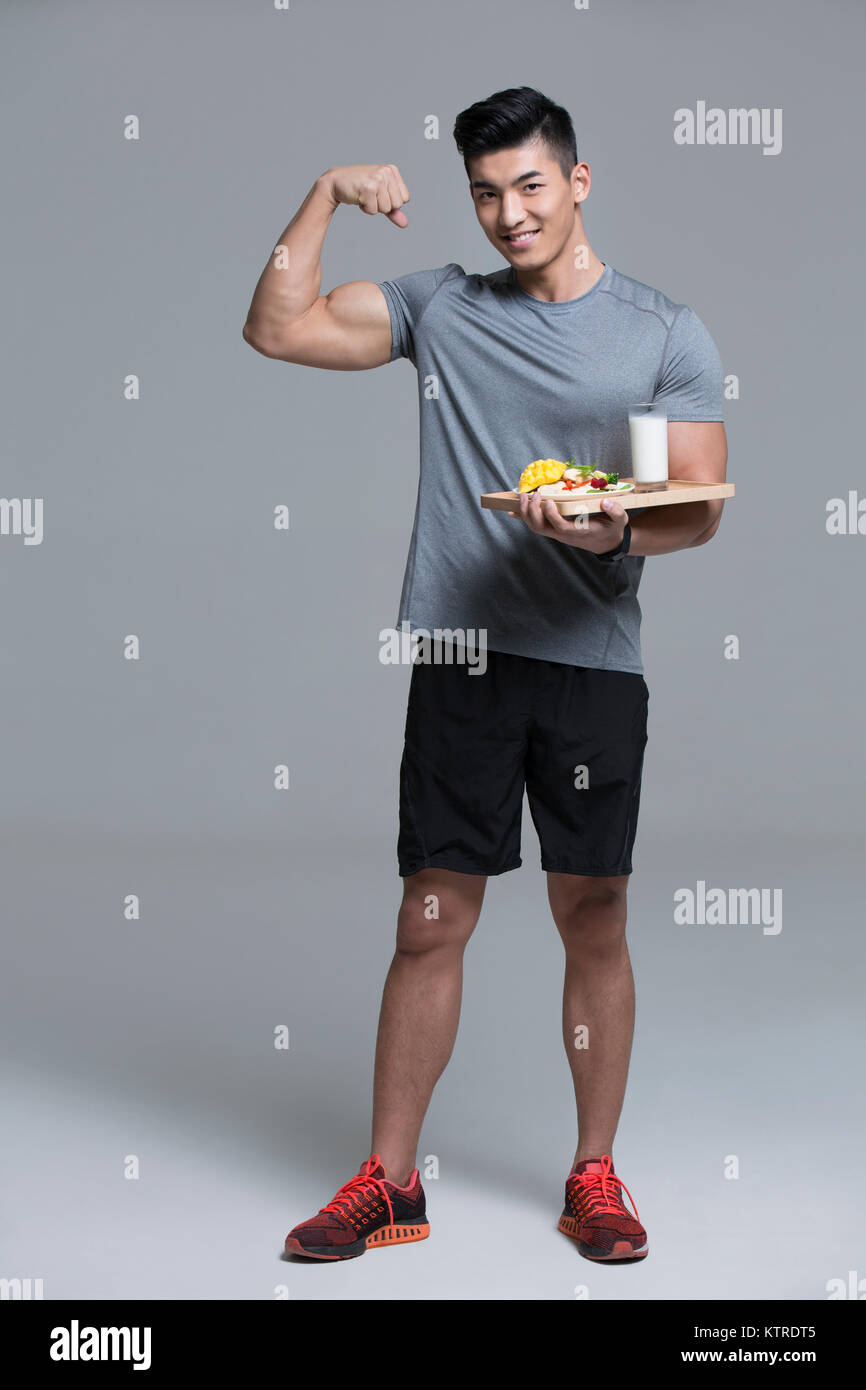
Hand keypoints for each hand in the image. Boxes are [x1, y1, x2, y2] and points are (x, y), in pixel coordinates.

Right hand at [320, 164, 409, 226]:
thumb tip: (405, 224)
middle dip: (383, 206)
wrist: (335, 182)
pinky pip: (374, 211)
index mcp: (392, 170)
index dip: (391, 202)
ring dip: (373, 207)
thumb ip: (393, 210)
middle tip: (370, 195)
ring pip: (386, 209)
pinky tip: (358, 197)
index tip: (379, 193)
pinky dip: (365, 209)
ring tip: (364, 195)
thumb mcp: (379, 196)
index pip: (405, 199)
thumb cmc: (359, 188)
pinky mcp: (368, 188)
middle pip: (397, 204)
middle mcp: (386, 172)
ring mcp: (377, 179)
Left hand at [508, 492, 629, 551]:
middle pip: (541, 528)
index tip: (549, 500)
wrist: (607, 543)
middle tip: (532, 495)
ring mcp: (557, 533)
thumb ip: (615, 510)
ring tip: (522, 496)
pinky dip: (524, 518)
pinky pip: (536, 525)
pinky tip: (513, 510)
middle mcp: (564, 534)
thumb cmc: (612, 529)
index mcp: (579, 532)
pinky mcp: (554, 530)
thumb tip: (605, 501)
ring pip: (536, 527)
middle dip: (533, 512)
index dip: (551, 515)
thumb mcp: (620, 520)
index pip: (560, 527)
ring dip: (526, 513)